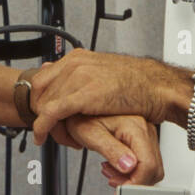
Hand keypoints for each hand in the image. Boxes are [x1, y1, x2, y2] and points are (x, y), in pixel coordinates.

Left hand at [29, 49, 191, 145]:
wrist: (156, 86)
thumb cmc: (136, 83)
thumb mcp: (103, 72)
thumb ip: (83, 75)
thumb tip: (67, 79)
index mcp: (78, 58)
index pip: (42, 78)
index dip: (38, 98)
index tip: (41, 112)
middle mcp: (75, 64)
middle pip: (39, 91)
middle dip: (39, 112)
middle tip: (48, 128)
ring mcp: (78, 78)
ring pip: (44, 104)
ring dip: (45, 123)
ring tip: (58, 135)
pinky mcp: (83, 96)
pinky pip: (52, 113)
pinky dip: (42, 127)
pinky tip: (42, 137)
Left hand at [62, 114, 163, 187]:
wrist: (80, 105)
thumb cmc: (81, 115)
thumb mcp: (90, 134)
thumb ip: (111, 150)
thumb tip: (129, 166)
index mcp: (135, 127)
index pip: (148, 165)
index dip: (135, 184)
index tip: (119, 190)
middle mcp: (146, 128)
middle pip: (154, 169)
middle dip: (134, 181)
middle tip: (112, 180)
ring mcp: (147, 132)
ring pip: (152, 167)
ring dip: (133, 176)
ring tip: (110, 171)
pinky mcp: (143, 136)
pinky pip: (147, 160)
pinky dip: (133, 170)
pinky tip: (116, 166)